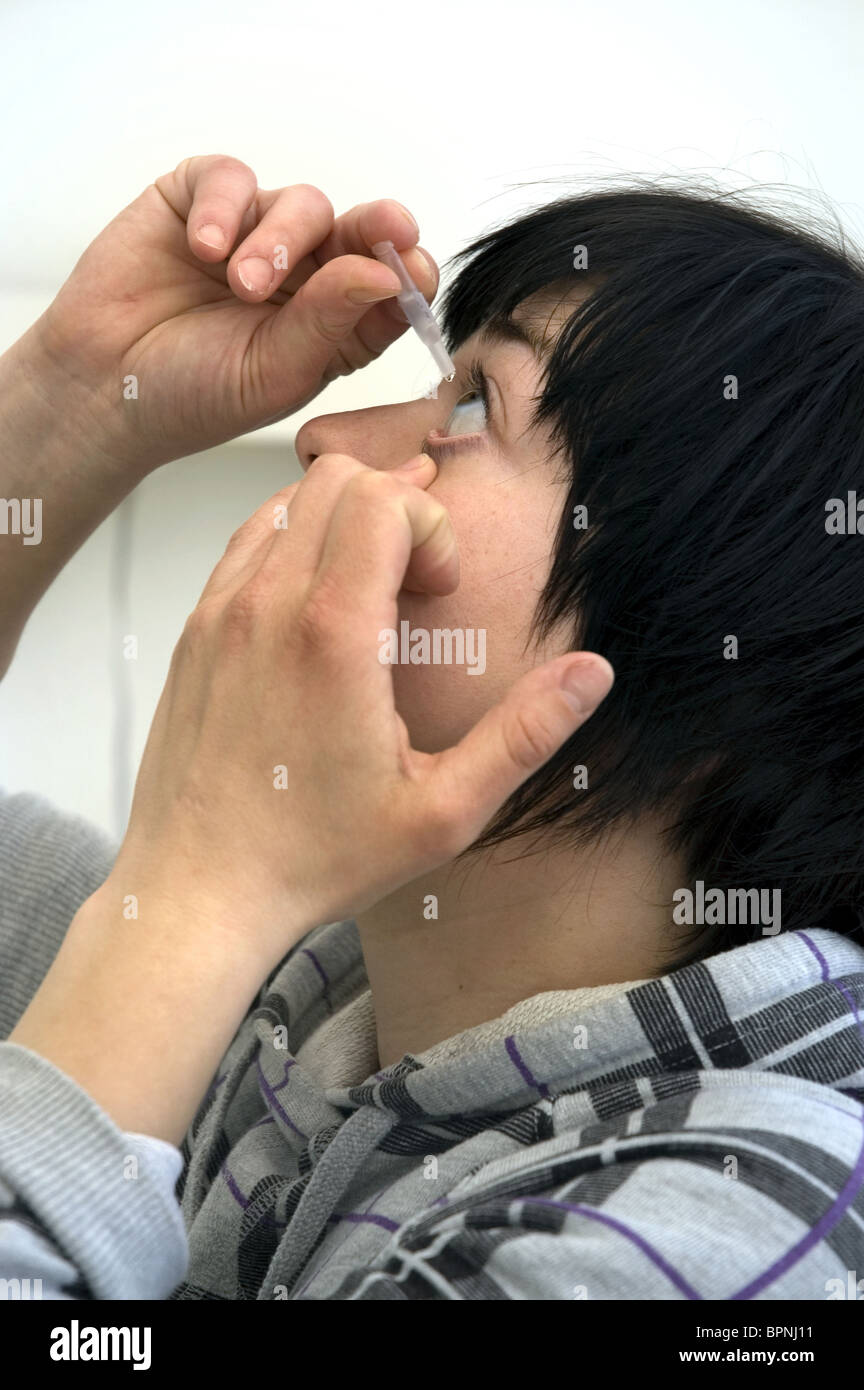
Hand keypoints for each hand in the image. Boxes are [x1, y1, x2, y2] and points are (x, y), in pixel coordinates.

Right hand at [31, 154, 435, 471]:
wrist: (104, 390)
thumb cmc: (194, 396)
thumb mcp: (276, 371)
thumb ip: (331, 320)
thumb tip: (387, 272)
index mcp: (333, 324)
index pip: (387, 288)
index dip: (406, 274)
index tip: (415, 272)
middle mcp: (302, 276)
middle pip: (356, 235)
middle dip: (374, 229)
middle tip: (388, 227)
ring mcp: (252, 235)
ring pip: (300, 205)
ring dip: (278, 240)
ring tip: (243, 286)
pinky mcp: (199, 203)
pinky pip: (230, 179)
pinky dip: (224, 209)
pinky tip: (204, 249)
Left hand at [107, 452, 614, 971]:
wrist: (199, 892)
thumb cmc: (313, 858)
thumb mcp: (442, 814)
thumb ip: (522, 736)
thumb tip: (591, 673)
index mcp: (332, 635)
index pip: (382, 498)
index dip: (431, 523)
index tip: (441, 590)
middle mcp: (267, 606)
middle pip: (336, 481)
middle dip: (394, 509)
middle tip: (416, 583)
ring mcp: (220, 614)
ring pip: (287, 501)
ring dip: (342, 521)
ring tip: (373, 585)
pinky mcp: (195, 633)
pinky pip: (246, 543)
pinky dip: (291, 544)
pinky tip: (317, 606)